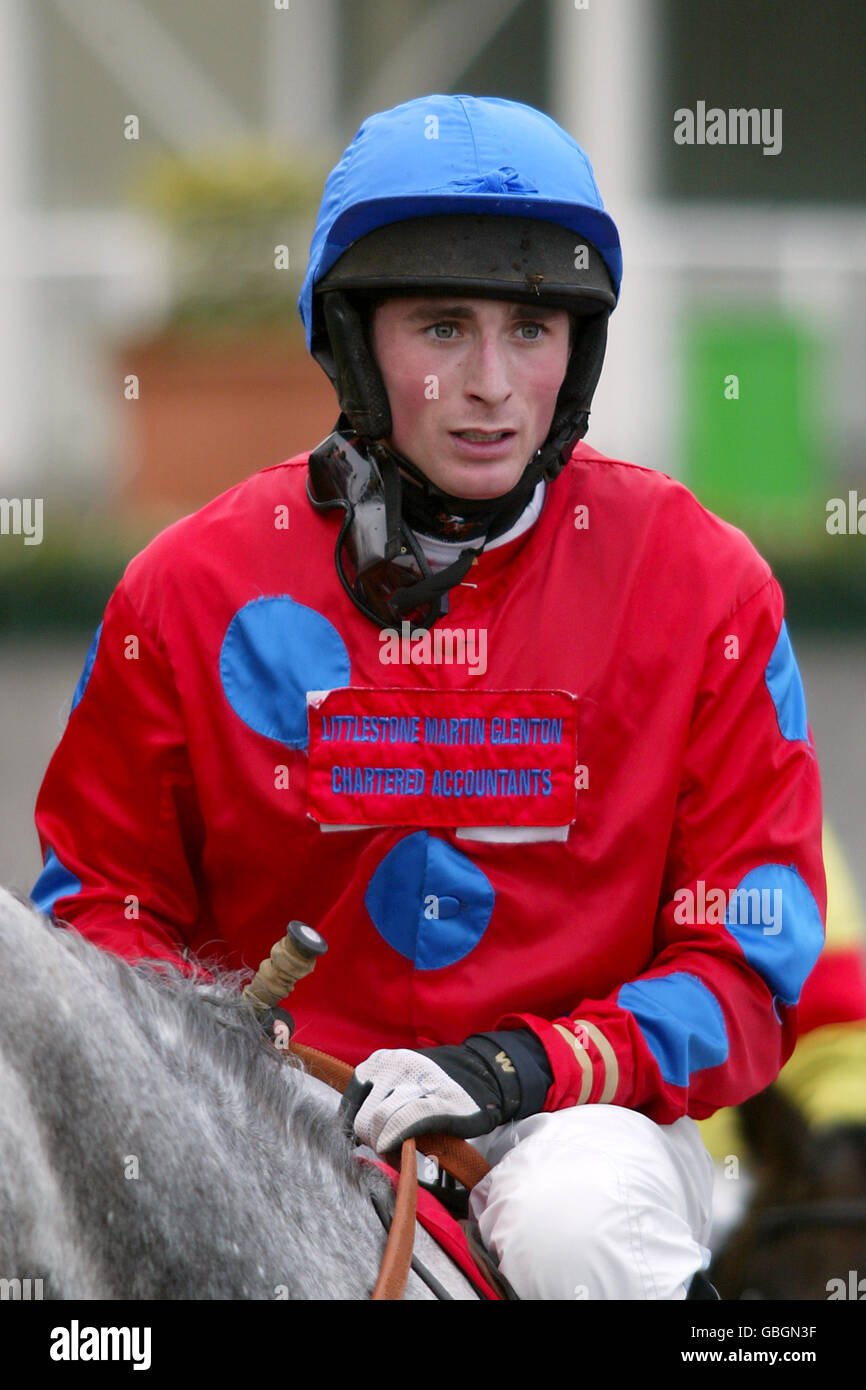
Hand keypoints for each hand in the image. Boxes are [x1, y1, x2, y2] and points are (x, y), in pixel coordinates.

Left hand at [339, 1036, 524, 1153]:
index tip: (369, 1141)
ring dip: (384, 1144)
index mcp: (380, 1061)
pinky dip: (396, 1140)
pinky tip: (399, 1149)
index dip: (356, 1130)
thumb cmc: (434, 1085)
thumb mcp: (399, 1079)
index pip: (350, 1104)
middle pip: (363, 1117)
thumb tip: (353, 1133)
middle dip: (372, 1141)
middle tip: (387, 1149)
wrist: (482, 1075)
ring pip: (379, 1121)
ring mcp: (415, 1080)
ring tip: (397, 1151)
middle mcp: (393, 1065)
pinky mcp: (437, 1100)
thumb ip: (376, 1097)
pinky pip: (404, 1123)